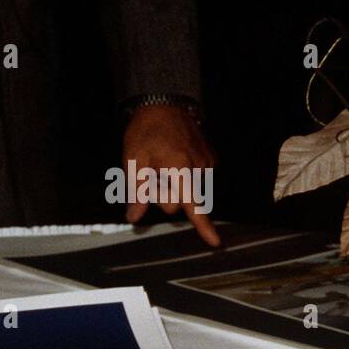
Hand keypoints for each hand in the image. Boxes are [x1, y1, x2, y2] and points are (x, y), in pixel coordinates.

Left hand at [122, 104, 218, 245]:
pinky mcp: (211, 160)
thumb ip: (137, 191)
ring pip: (189, 192)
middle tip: (150, 174)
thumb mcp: (133, 161)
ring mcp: (208, 164)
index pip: (192, 205)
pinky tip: (173, 161)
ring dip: (173, 186)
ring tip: (162, 164)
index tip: (215, 243)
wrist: (166, 105)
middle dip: (163, 196)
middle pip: (181, 203)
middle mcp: (200, 168)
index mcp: (180, 169)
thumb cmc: (145, 132)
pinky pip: (196, 180)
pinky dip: (183, 177)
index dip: (202, 225)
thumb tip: (135, 217)